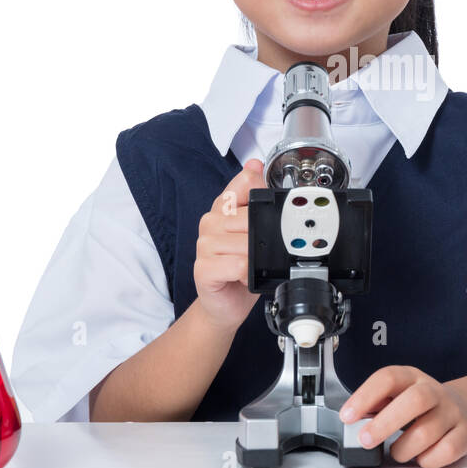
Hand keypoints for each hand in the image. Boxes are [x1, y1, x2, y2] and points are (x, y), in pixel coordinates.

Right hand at [192, 159, 264, 331]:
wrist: (227, 303)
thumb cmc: (241, 268)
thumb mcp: (255, 231)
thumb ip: (256, 197)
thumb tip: (254, 164)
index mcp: (223, 209)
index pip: (243, 184)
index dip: (258, 196)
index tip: (264, 213)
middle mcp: (211, 222)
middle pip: (249, 218)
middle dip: (262, 239)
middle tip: (260, 253)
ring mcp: (203, 245)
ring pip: (245, 243)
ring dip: (255, 259)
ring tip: (251, 266)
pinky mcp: (202, 268)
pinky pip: (236, 264)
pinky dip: (246, 273)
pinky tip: (243, 277)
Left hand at [339, 365, 466, 467]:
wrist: (464, 405)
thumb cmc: (421, 404)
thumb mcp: (398, 395)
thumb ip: (377, 403)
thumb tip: (354, 415)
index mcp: (412, 377)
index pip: (388, 378)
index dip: (365, 396)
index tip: (347, 415)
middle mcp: (434, 391)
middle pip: (414, 401)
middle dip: (385, 424)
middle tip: (365, 439)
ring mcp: (453, 412)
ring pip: (426, 433)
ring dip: (403, 449)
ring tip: (397, 451)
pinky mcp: (466, 434)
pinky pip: (445, 452)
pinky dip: (427, 460)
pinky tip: (421, 455)